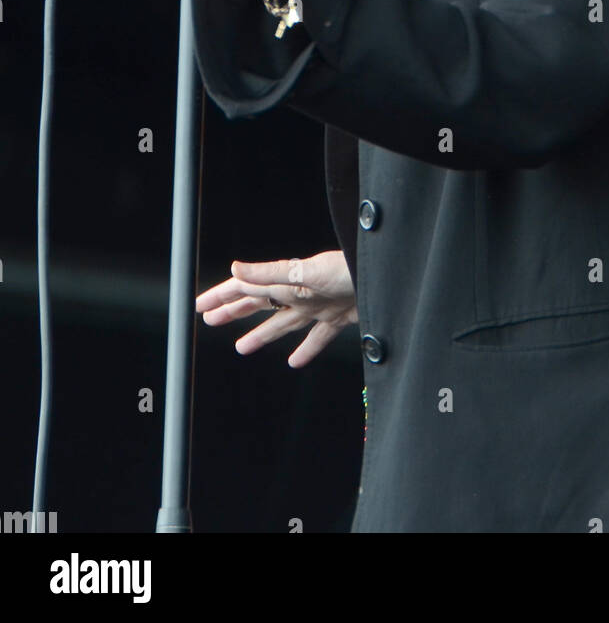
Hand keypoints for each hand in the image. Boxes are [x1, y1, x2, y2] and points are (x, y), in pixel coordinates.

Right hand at [195, 252, 357, 367]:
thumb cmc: (350, 267)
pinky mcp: (339, 316)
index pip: (247, 287)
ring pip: (283, 322)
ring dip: (261, 334)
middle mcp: (300, 292)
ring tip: (241, 348)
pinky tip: (294, 362)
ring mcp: (319, 305)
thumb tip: (236, 269)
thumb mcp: (306, 271)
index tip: (199, 306)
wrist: (387, 275)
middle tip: (210, 321)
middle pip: (260, 303)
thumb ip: (271, 273)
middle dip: (234, 311)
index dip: (222, 296)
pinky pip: (317, 337)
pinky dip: (305, 350)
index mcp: (287, 281)